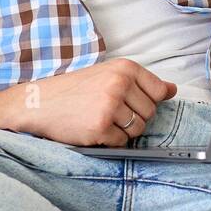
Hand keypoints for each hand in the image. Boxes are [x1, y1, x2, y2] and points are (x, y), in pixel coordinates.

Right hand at [12, 58, 176, 145]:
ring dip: (123, 131)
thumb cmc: (73, 90)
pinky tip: (93, 129)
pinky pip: (122, 142)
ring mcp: (110, 105)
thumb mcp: (106, 74)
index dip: (149, 101)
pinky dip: (110, 140)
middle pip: (150, 112)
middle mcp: (119, 84)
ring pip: (138, 129)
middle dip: (135, 117)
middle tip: (110, 112)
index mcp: (124, 68)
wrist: (38, 103)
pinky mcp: (100, 127)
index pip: (159, 90)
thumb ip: (139, 82)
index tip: (134, 102)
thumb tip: (172, 90)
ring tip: (101, 119)